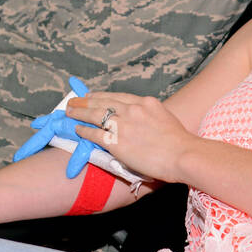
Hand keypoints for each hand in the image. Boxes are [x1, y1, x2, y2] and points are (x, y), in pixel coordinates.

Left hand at [66, 93, 193, 182]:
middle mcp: (132, 109)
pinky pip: (95, 133)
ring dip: (79, 112)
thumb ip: (150, 116)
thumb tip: (141, 122)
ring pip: (95, 115)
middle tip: (74, 100)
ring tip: (69, 111)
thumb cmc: (180, 142)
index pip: (118, 97)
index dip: (102, 96)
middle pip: (103, 102)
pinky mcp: (117, 142)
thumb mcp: (166, 118)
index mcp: (145, 102)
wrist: (183, 155)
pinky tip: (77, 129)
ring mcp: (123, 125)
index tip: (92, 96)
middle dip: (86, 101)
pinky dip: (84, 130)